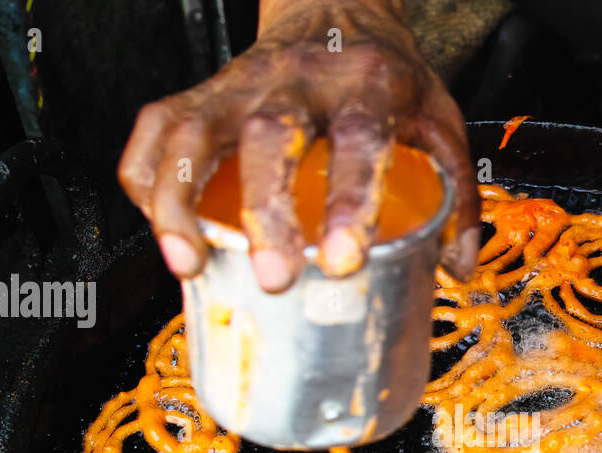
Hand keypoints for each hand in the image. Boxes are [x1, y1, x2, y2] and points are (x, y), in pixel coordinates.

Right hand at [118, 0, 478, 290]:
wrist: (336, 5)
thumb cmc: (384, 76)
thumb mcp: (438, 120)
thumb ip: (455, 193)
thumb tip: (455, 270)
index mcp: (367, 83)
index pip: (358, 137)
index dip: (349, 199)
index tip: (343, 258)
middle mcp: (297, 78)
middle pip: (270, 137)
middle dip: (267, 211)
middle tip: (274, 276)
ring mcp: (240, 84)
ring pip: (194, 132)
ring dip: (182, 200)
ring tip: (188, 263)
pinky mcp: (200, 92)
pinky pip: (155, 129)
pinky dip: (146, 178)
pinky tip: (159, 225)